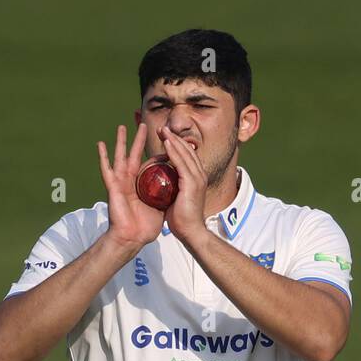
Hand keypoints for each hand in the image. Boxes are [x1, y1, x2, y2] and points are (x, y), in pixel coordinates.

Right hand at [97, 124, 163, 251]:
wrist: (133, 238)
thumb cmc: (145, 228)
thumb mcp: (161, 209)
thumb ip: (166, 198)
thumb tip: (179, 193)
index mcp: (143, 186)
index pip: (151, 165)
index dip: (157, 153)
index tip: (164, 141)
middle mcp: (131, 181)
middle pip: (136, 155)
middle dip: (139, 140)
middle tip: (144, 124)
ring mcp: (121, 183)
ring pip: (121, 157)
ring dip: (121, 142)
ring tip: (122, 126)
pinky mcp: (113, 187)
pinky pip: (106, 170)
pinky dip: (103, 157)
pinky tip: (101, 145)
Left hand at [159, 128, 208, 243]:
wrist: (191, 233)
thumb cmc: (182, 220)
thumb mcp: (175, 199)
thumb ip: (171, 188)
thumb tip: (161, 185)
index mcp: (196, 178)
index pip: (187, 156)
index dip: (176, 145)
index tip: (165, 136)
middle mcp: (199, 175)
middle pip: (187, 151)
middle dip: (174, 138)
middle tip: (162, 128)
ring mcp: (197, 178)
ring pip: (184, 154)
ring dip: (173, 141)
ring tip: (163, 130)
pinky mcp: (192, 183)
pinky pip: (181, 163)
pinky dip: (174, 152)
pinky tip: (166, 143)